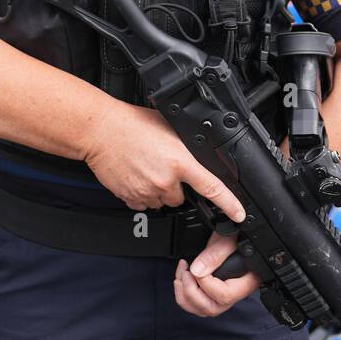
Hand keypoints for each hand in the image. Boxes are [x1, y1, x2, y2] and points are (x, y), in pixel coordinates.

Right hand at [82, 101, 244, 220]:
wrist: (101, 131)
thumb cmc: (132, 124)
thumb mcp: (171, 128)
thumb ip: (187, 146)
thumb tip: (200, 155)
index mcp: (180, 161)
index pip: (212, 188)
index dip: (229, 205)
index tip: (238, 215)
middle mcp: (165, 180)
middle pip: (182, 198)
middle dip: (176, 186)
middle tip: (163, 166)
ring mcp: (146, 191)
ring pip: (162, 201)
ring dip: (159, 190)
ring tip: (147, 168)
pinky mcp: (130, 197)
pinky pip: (144, 203)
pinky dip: (143, 194)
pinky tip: (137, 176)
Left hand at [174, 230, 261, 317]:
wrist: (234, 233)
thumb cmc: (236, 234)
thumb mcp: (228, 238)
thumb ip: (215, 254)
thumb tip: (197, 271)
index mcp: (247, 281)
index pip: (225, 296)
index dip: (206, 283)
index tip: (197, 267)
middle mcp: (236, 293)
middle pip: (212, 308)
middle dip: (192, 291)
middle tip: (186, 272)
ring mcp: (223, 296)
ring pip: (201, 310)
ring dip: (185, 294)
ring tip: (183, 273)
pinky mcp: (212, 294)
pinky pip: (195, 305)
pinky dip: (183, 294)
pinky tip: (183, 276)